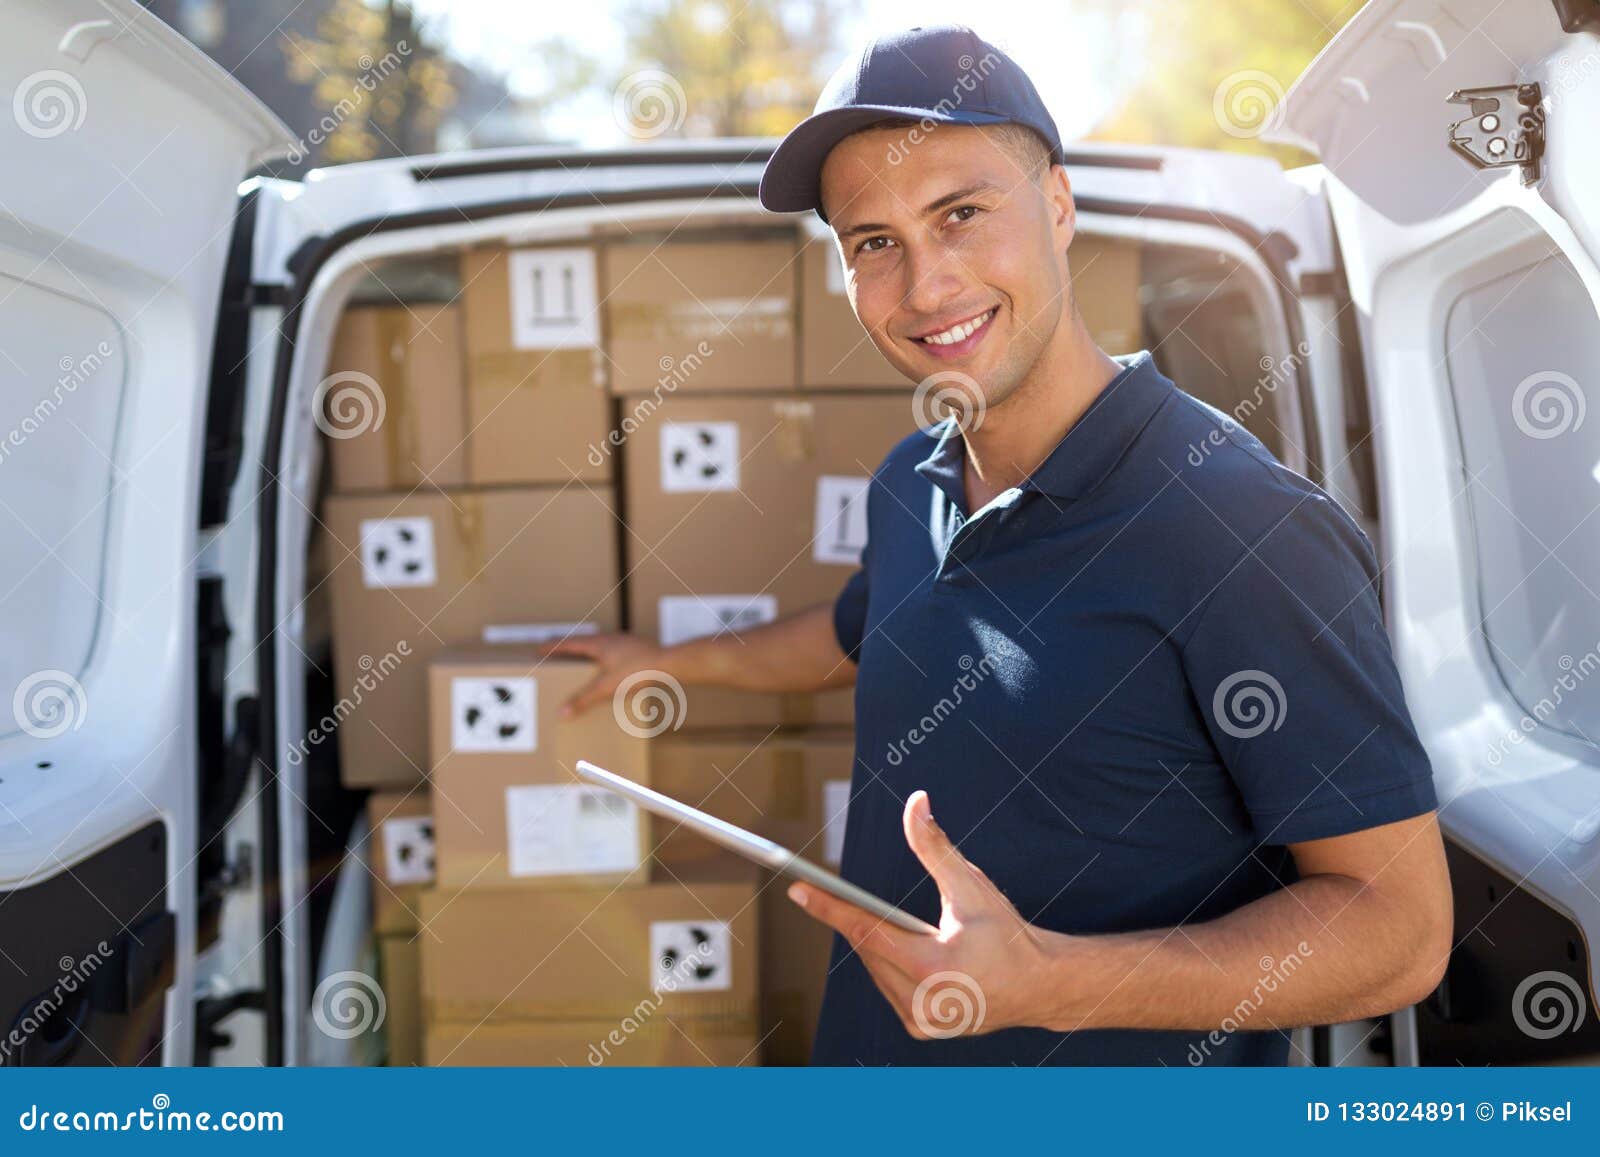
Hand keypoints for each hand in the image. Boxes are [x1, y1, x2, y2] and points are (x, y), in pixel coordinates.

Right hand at [538, 632, 667, 717]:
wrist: (669, 663)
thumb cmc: (638, 671)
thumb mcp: (606, 688)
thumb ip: (584, 700)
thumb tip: (562, 712)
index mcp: (598, 644)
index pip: (569, 643)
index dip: (553, 646)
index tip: (540, 647)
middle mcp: (610, 639)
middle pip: (583, 641)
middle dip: (569, 648)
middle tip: (558, 653)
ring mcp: (624, 642)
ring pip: (600, 645)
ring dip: (588, 652)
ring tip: (581, 662)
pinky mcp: (636, 649)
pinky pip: (613, 652)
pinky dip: (605, 659)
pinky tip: (610, 670)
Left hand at [787, 790, 1065, 1038]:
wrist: (1041, 985)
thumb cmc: (1007, 934)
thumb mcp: (970, 885)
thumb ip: (935, 845)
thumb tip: (916, 802)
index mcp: (930, 966)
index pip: (865, 930)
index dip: (828, 907)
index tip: (797, 890)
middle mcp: (922, 1001)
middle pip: (870, 950)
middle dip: (864, 922)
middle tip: (857, 900)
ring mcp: (922, 1021)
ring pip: (877, 971)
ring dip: (878, 947)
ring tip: (903, 931)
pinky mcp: (924, 1030)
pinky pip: (890, 991)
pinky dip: (891, 969)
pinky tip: (907, 955)